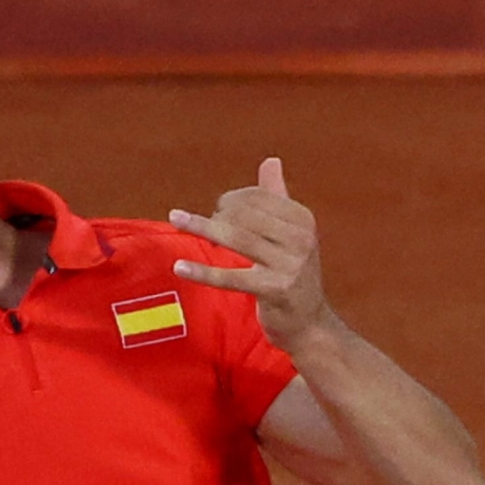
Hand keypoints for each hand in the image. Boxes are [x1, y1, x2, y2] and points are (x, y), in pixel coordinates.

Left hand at [170, 156, 331, 347]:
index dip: (230, 200)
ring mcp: (290, 264)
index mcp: (302, 218)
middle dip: (216, 215)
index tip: (217, 212)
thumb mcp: (290, 234)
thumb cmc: (292, 275)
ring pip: (236, 238)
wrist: (308, 324)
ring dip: (202, 227)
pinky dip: (203, 272)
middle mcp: (300, 237)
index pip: (256, 196)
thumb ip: (278, 197)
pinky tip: (180, 267)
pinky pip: (232, 277)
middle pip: (244, 214)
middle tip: (197, 224)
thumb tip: (270, 160)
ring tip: (175, 220)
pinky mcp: (275, 290)